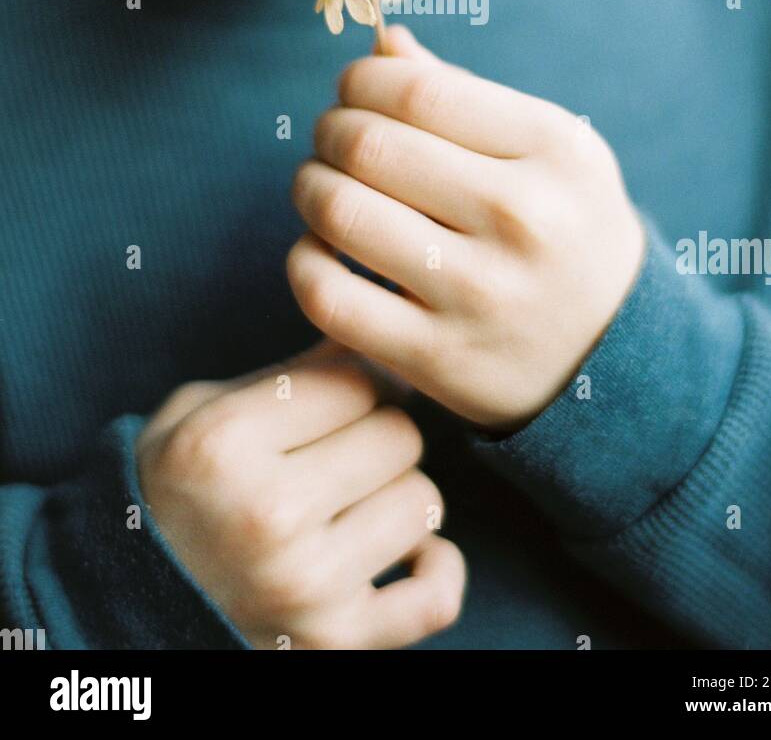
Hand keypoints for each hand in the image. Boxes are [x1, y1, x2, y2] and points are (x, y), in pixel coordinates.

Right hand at [136, 337, 465, 648]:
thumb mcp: (201, 410)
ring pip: (422, 502)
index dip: (354, 379)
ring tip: (353, 502)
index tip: (339, 395)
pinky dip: (432, 572)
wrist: (124, 601)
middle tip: (342, 450)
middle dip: (376, 433)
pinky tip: (401, 554)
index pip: (356, 379)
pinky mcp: (336, 642)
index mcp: (225, 446)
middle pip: (399, 436)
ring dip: (396, 497)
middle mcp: (268, 515)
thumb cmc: (171, 491)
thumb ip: (289, 371)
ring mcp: (306, 586)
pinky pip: (435, 597)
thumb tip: (370, 337)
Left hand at [288, 27, 647, 435]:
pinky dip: (305, 261)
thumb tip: (381, 41)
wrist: (620, 352)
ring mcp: (479, 293)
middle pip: (368, 145)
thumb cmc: (568, 225)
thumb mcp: (549, 148)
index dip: (360, 81)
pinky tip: (321, 249)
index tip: (353, 92)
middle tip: (331, 140)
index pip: (417, 90)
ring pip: (340, 213)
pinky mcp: (440, 358)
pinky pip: (329, 296)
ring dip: (309, 188)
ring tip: (321, 187)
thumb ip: (463, 91)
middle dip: (328, 131)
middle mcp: (522, 217)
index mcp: (552, 149)